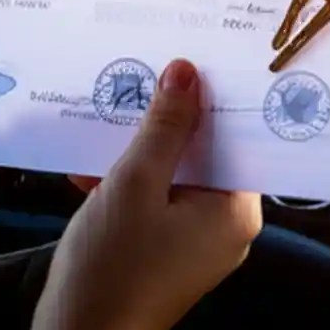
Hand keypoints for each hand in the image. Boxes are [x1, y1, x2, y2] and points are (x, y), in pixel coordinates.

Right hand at [29, 59, 261, 329]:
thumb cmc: (111, 269)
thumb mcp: (135, 183)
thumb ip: (163, 127)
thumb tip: (186, 74)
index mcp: (235, 211)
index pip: (238, 139)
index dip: (214, 99)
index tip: (191, 60)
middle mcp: (226, 228)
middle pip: (206, 155)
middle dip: (169, 121)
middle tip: (143, 77)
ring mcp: (195, 244)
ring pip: (175, 177)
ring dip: (140, 152)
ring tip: (107, 120)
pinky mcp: (165, 254)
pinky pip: (156, 202)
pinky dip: (128, 185)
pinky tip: (90, 168)